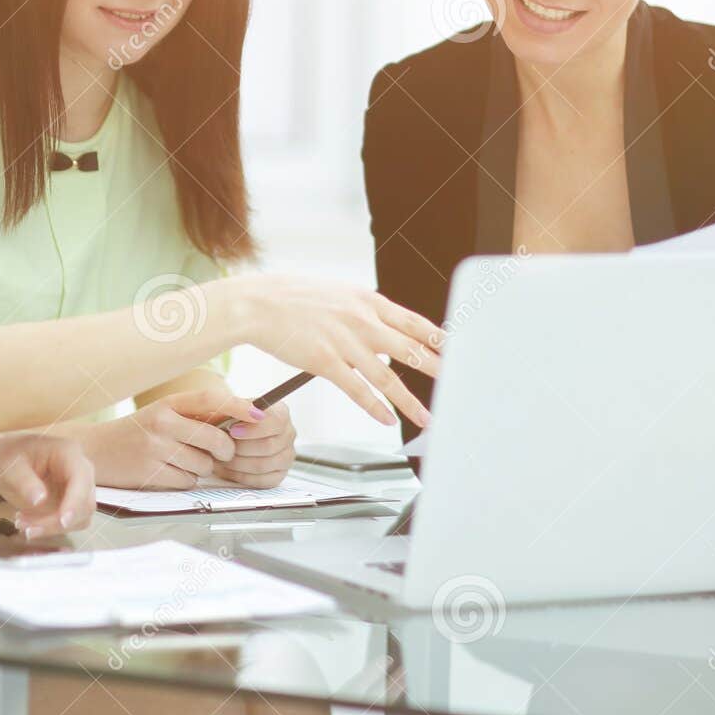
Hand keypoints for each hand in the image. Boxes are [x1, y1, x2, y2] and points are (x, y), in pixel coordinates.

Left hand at [0, 433, 95, 536]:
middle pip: (84, 503)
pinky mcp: (70, 503)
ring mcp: (77, 488)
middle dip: (58, 521)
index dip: (75, 502)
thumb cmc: (8, 456)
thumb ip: (25, 482)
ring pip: (80, 517)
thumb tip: (40, 500)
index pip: (81, 479)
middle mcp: (79, 471)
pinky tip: (28, 523)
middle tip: (26, 529)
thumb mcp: (10, 466)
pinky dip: (51, 528)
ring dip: (53, 528)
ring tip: (22, 524)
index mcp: (68, 453)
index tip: (62, 522)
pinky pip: (69, 523)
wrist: (4, 459)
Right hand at [78, 389, 254, 489]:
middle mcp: (162, 422)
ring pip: (204, 464)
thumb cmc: (136, 432)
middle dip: (224, 450)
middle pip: (215, 439)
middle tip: (218, 452)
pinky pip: (188, 481)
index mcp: (168, 404)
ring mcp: (155, 448)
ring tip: (181, 459)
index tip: (260, 413)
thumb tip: (238, 422)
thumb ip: (195, 416)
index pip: (210, 400)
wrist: (96, 451)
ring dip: (201, 467)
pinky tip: (169, 471)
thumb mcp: (163, 414)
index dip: (239, 406)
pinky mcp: (150, 473)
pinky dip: (185, 480)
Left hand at [214, 401, 295, 488]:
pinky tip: (230, 469)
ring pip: (263, 465)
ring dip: (238, 463)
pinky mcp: (279, 474)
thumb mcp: (229, 407)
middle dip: (241, 448)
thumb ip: (239, 406)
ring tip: (222, 458)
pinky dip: (242, 476)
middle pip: (269, 446)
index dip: (254, 428)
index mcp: (281, 413)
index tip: (233, 430)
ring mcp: (286, 456)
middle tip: (223, 447)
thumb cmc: (228, 420)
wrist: (224, 435)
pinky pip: (262, 481)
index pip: (276, 421)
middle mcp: (288, 434)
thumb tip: (251, 412)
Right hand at [225, 276, 442, 427]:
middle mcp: (361, 320)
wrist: (258, 303)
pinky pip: (357, 390)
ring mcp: (345, 342)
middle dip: (436, 370)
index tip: (455, 350)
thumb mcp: (337, 294)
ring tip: (426, 418)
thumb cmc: (292, 297)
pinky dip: (375, 409)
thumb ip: (362, 310)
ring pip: (387, 378)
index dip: (437, 338)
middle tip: (456, 384)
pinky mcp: (325, 361)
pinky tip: (388, 420)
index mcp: (366, 300)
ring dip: (409, 402)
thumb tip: (382, 328)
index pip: (412, 321)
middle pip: (409, 350)